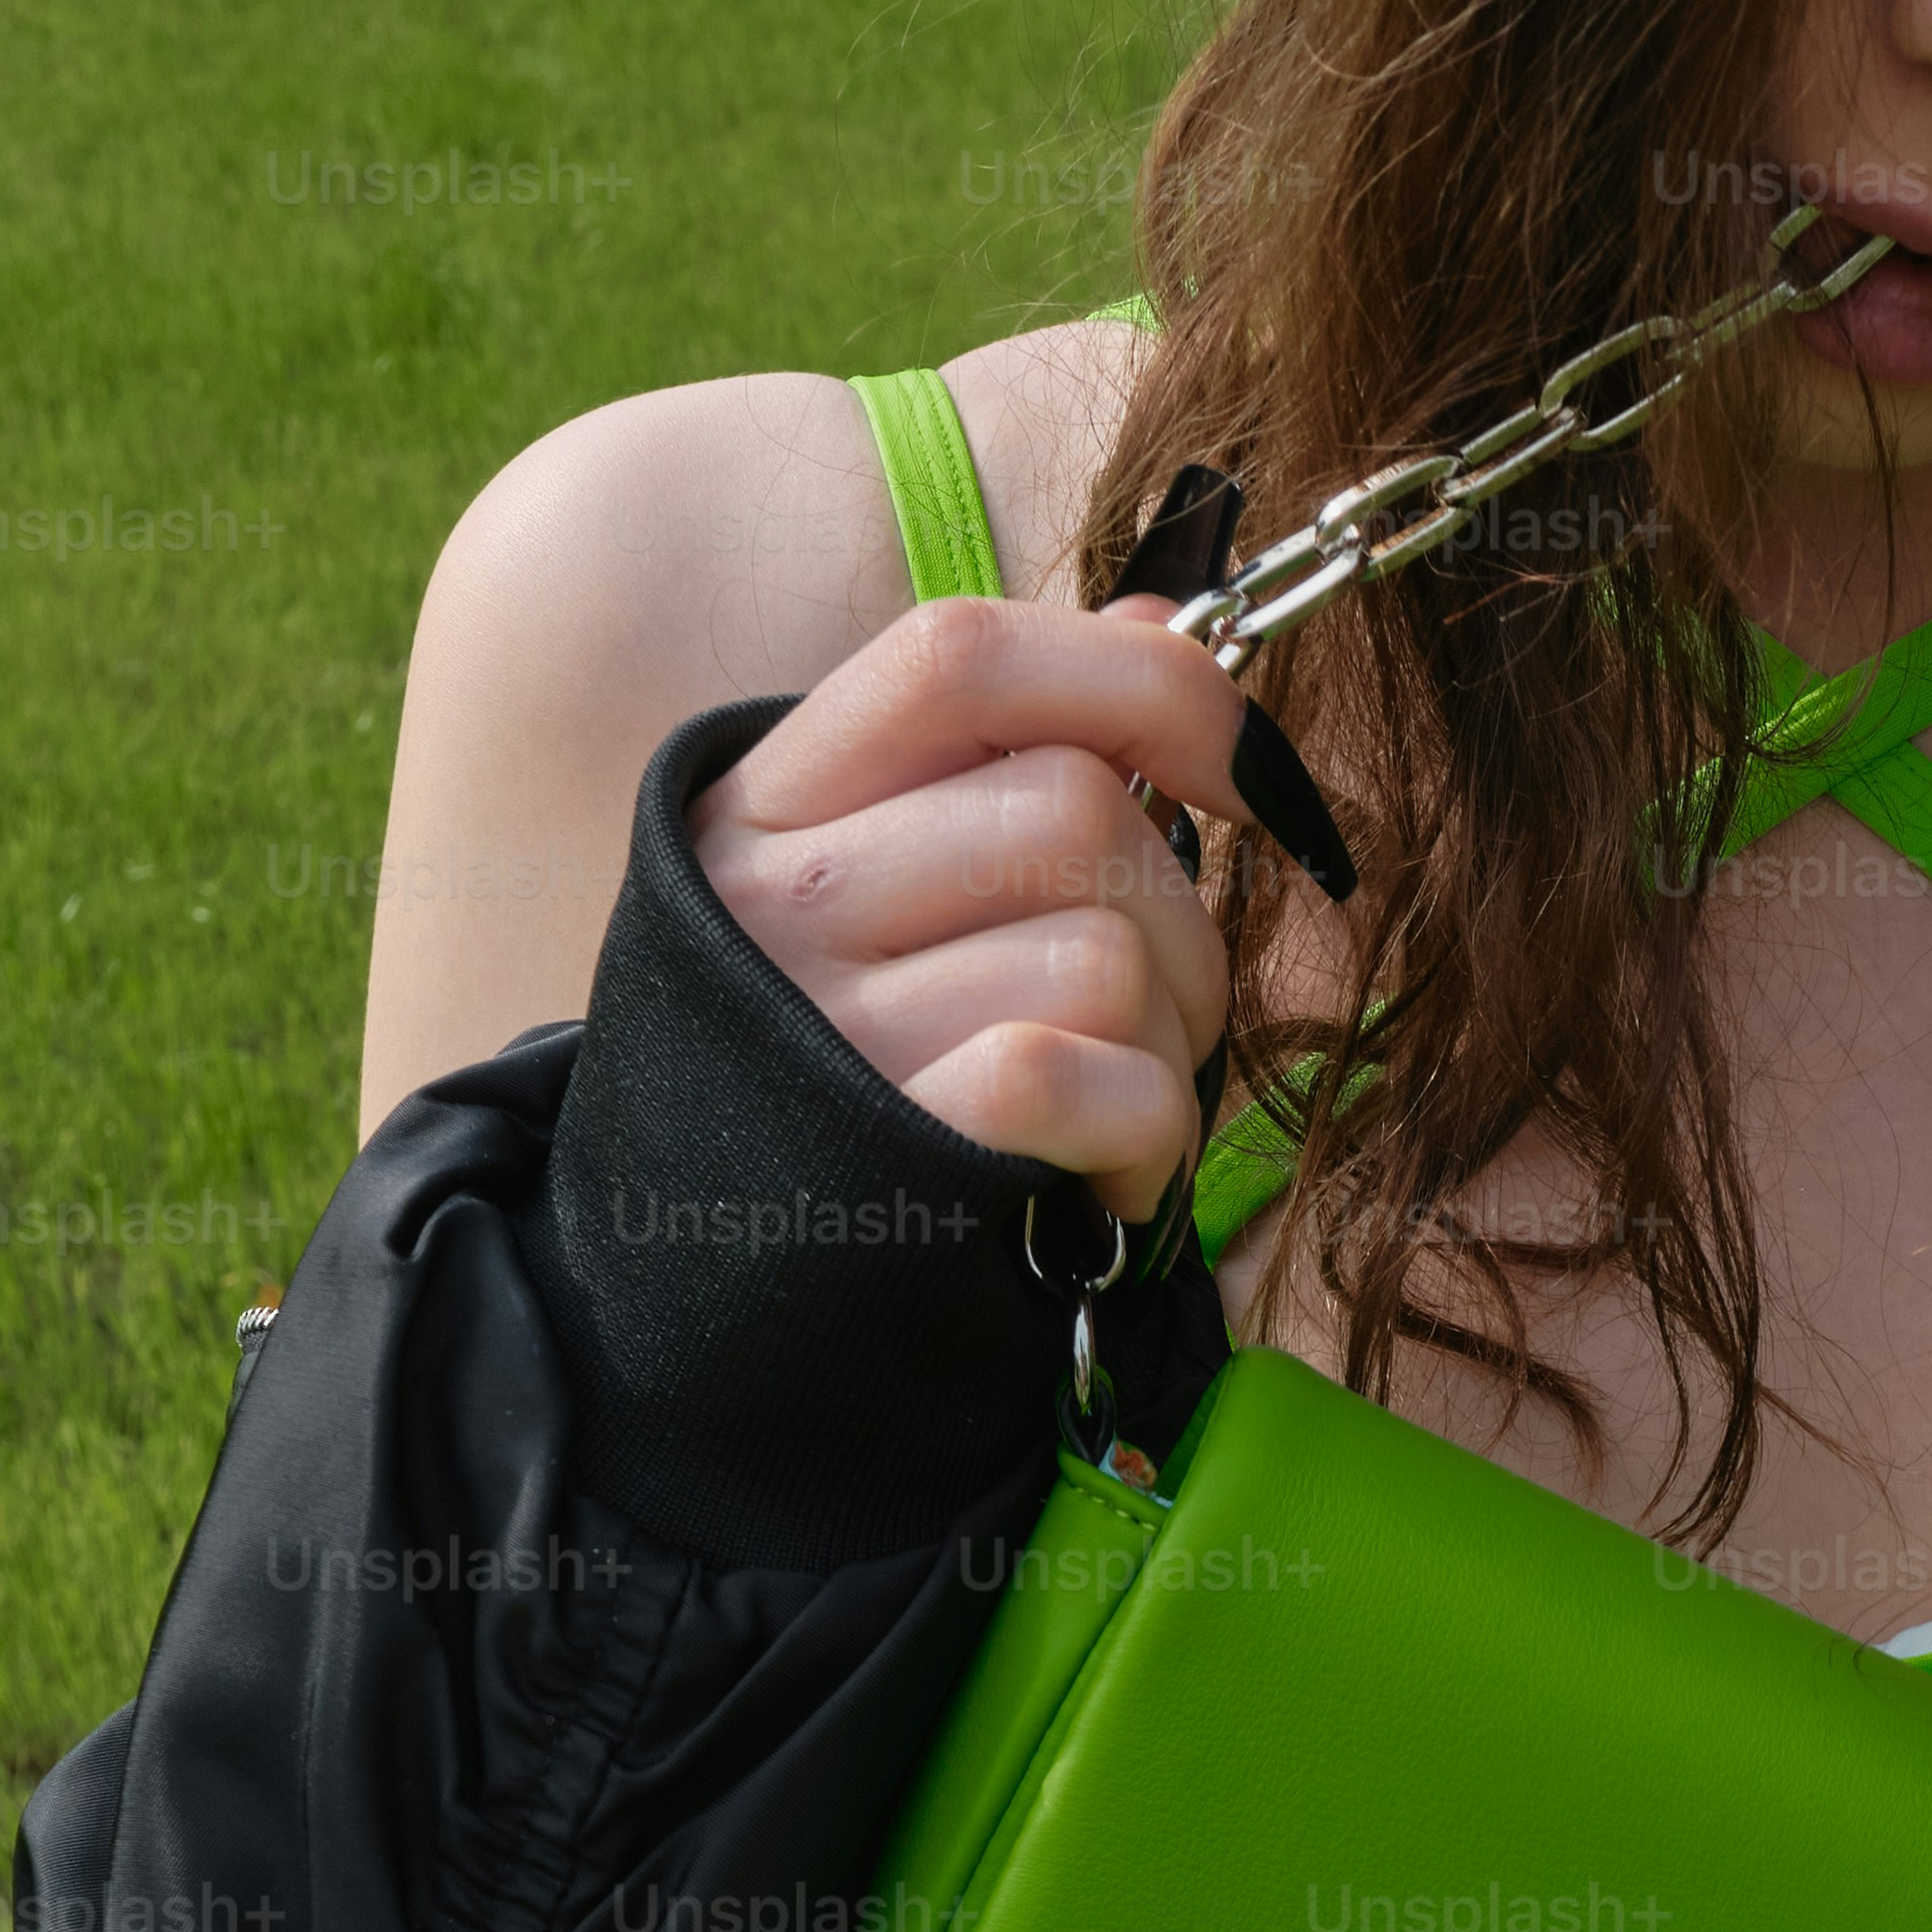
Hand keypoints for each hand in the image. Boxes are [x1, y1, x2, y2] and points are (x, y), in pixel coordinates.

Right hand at [688, 594, 1343, 1225]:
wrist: (683, 1304)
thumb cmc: (825, 1082)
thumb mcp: (869, 891)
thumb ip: (1003, 755)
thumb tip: (1159, 628)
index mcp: (774, 800)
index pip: (962, 654)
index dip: (1147, 686)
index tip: (1248, 774)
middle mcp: (781, 896)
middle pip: (1074, 812)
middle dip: (1184, 920)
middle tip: (1160, 1014)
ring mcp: (827, 1026)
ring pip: (1106, 955)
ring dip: (1173, 1048)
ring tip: (1116, 1110)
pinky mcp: (886, 1151)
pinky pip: (1078, 1078)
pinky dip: (1144, 1135)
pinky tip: (1111, 1184)